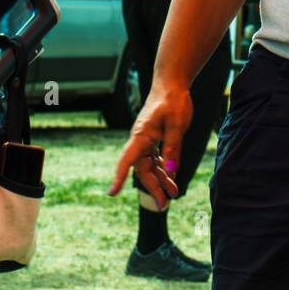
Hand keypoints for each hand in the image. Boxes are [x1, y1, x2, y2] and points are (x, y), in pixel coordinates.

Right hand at [107, 84, 192, 208]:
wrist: (172, 84)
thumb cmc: (172, 100)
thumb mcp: (176, 125)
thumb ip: (172, 149)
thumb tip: (170, 171)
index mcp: (141, 136)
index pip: (126, 160)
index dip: (119, 177)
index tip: (111, 193)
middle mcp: (141, 140)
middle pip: (143, 170)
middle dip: (153, 188)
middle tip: (163, 205)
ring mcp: (147, 141)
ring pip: (151, 167)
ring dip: (161, 181)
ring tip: (174, 194)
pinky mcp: (154, 139)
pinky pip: (156, 160)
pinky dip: (164, 170)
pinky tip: (172, 179)